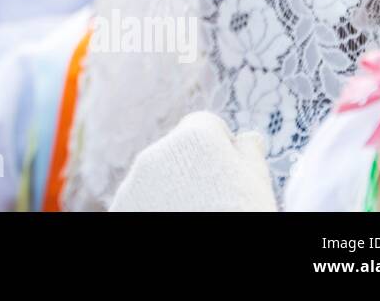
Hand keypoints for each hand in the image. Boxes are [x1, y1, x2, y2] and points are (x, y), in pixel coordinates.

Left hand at [110, 111, 278, 211]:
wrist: (211, 253)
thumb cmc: (240, 214)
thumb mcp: (257, 183)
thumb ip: (249, 152)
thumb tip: (246, 138)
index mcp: (194, 136)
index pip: (206, 125)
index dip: (222, 148)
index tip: (231, 173)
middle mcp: (157, 151)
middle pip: (179, 151)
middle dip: (193, 169)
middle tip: (214, 200)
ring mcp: (135, 181)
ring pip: (157, 175)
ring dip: (172, 188)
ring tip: (194, 212)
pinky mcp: (122, 204)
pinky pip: (140, 198)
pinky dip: (154, 207)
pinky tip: (173, 216)